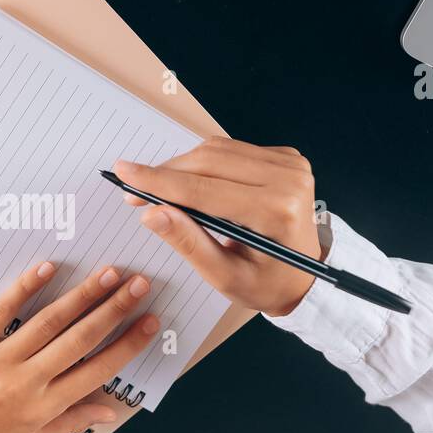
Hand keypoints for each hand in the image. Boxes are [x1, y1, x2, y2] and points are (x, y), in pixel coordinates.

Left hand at [0, 262, 158, 432]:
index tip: (151, 321)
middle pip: (82, 340)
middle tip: (140, 283)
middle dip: (115, 309)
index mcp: (45, 408)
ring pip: (50, 323)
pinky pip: (1, 311)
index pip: (99, 371)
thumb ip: (69, 423)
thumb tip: (109, 409)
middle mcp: (28, 383)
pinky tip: (47, 268)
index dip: (129, 344)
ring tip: (108, 273)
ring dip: (82, 296)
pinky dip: (24, 288)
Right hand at [114, 137, 321, 316]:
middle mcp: (289, 180)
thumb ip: (189, 243)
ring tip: (161, 189)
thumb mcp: (225, 277)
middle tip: (135, 189)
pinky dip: (206, 163)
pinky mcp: (286, 157)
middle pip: (209, 162)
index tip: (125, 173)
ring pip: (217, 150)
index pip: (204, 190)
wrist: (307, 274)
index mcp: (277, 212)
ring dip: (182, 166)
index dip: (159, 182)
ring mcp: (291, 165)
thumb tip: (152, 214)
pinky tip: (194, 184)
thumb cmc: (268, 282)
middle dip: (166, 174)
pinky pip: (232, 150)